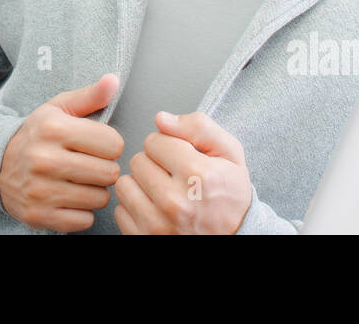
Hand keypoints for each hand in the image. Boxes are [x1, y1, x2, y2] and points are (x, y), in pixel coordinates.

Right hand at [0, 73, 123, 231]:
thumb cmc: (37, 134)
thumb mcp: (59, 108)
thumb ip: (90, 96)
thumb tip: (113, 80)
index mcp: (54, 129)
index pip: (113, 144)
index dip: (109, 144)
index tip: (96, 145)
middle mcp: (45, 159)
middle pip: (109, 173)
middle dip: (105, 169)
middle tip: (89, 164)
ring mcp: (41, 190)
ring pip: (100, 198)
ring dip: (94, 191)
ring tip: (79, 180)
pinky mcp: (39, 215)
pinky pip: (84, 220)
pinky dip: (81, 212)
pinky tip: (68, 197)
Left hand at [114, 110, 252, 234]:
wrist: (239, 235)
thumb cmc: (231, 195)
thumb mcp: (230, 153)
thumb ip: (199, 127)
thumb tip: (161, 119)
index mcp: (197, 175)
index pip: (154, 141)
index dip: (167, 145)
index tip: (180, 157)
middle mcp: (175, 202)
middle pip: (137, 161)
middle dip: (154, 164)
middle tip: (173, 176)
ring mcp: (158, 225)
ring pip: (125, 185)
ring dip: (141, 185)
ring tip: (163, 191)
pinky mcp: (145, 239)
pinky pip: (120, 211)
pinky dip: (135, 208)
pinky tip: (155, 209)